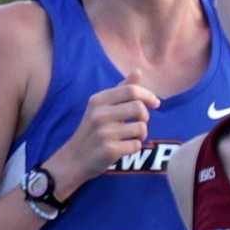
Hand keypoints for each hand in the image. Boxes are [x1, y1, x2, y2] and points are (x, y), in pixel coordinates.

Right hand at [54, 69, 161, 187]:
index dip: (148, 96)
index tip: (155, 103)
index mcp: (98, 100)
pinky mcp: (109, 150)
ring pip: (141, 128)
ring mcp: (103, 133)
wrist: (74, 158)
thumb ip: (121, 89)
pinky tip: (124, 147)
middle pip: (139, 107)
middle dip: (145, 116)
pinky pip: (137, 145)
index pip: (131, 90)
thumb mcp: (101, 106)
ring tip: (131, 136)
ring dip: (142, 134)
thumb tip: (138, 71)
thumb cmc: (93, 130)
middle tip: (140, 123)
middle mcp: (99, 114)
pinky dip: (135, 147)